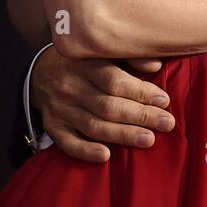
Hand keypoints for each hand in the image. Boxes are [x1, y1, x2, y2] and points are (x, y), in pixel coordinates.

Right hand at [31, 45, 175, 162]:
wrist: (40, 71)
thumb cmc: (83, 61)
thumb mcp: (102, 49)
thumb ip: (129, 55)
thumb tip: (155, 65)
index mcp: (85, 63)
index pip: (114, 81)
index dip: (140, 92)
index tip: (164, 101)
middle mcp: (71, 87)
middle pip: (108, 106)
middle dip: (140, 116)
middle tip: (167, 123)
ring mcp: (60, 109)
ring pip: (94, 126)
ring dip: (123, 135)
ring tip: (149, 140)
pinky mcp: (53, 126)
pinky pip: (67, 143)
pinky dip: (86, 151)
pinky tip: (106, 156)